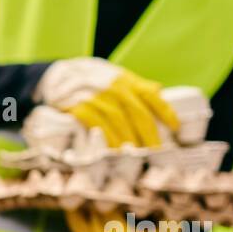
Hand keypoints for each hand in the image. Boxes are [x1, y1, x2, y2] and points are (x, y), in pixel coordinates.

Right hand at [37, 58, 179, 147]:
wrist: (56, 77)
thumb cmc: (89, 80)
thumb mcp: (114, 76)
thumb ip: (135, 84)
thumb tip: (159, 91)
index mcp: (124, 79)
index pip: (150, 95)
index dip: (165, 111)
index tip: (176, 128)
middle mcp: (111, 86)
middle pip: (136, 112)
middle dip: (148, 134)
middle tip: (156, 152)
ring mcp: (94, 97)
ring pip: (117, 121)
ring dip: (129, 140)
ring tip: (136, 156)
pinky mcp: (77, 108)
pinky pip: (97, 126)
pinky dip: (107, 139)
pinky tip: (113, 151)